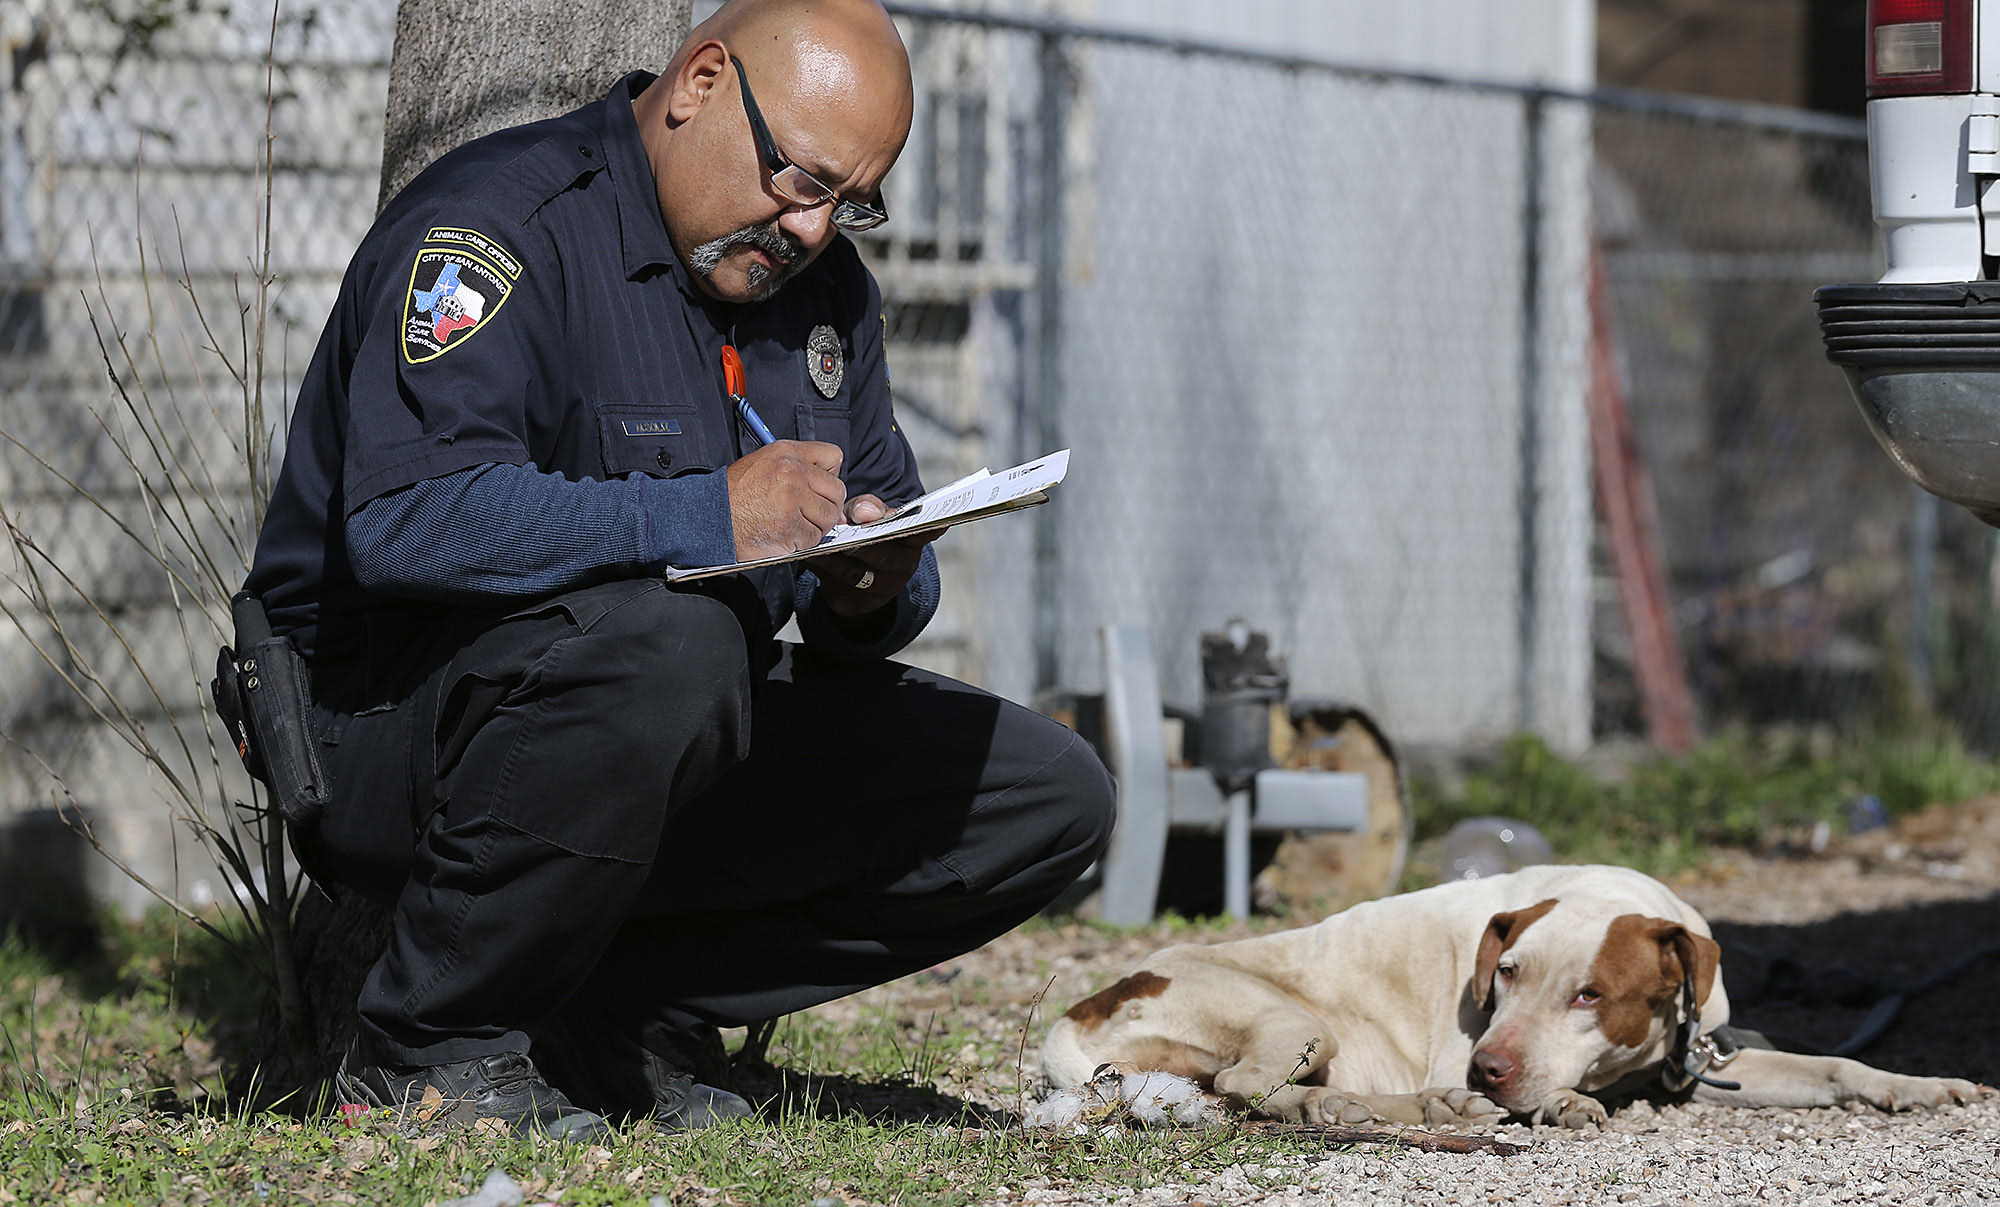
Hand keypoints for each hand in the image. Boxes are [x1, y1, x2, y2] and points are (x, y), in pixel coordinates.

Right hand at [726, 441, 846, 561]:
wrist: (709, 516)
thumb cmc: (734, 494)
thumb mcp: (764, 462)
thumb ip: (799, 468)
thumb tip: (831, 489)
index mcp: (787, 454)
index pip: (833, 456)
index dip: (830, 474)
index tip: (820, 487)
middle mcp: (792, 473)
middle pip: (837, 491)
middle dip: (826, 506)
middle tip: (809, 513)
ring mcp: (791, 500)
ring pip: (828, 517)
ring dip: (816, 526)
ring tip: (794, 525)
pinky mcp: (789, 527)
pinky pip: (813, 538)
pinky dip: (801, 542)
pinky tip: (784, 535)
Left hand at [806, 494, 935, 615]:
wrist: (848, 577)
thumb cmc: (862, 533)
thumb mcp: (865, 516)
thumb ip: (866, 508)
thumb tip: (864, 513)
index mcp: (912, 538)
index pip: (926, 531)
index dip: (931, 527)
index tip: (939, 522)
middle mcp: (903, 565)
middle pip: (884, 554)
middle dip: (861, 541)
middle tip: (842, 529)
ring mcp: (882, 587)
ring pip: (857, 571)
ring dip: (834, 555)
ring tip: (817, 542)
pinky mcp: (856, 602)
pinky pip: (837, 585)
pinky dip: (821, 568)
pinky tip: (810, 556)